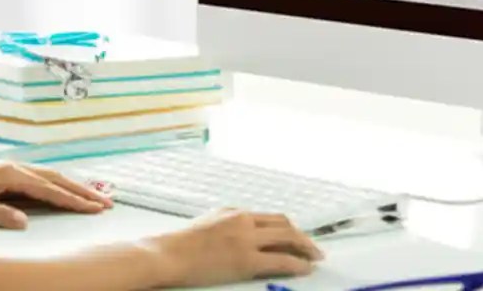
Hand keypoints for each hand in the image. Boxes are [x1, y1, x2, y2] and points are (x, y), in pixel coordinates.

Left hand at [0, 163, 113, 229]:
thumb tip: (26, 222)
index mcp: (8, 174)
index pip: (49, 189)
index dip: (73, 201)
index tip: (96, 209)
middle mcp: (12, 169)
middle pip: (56, 179)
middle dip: (83, 191)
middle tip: (108, 203)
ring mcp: (8, 171)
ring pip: (49, 177)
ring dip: (72, 187)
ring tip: (94, 196)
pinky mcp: (2, 177)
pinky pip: (38, 180)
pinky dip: (56, 186)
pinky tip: (61, 191)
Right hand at [143, 209, 323, 286]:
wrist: (167, 254)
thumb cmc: (182, 244)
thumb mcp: (210, 222)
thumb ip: (231, 224)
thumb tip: (250, 233)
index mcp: (236, 212)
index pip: (272, 218)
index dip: (290, 228)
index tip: (299, 237)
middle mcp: (244, 221)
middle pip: (285, 225)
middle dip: (303, 237)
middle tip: (314, 248)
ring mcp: (246, 240)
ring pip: (287, 238)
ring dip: (305, 248)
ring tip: (315, 258)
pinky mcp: (245, 260)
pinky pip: (280, 261)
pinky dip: (297, 264)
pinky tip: (304, 269)